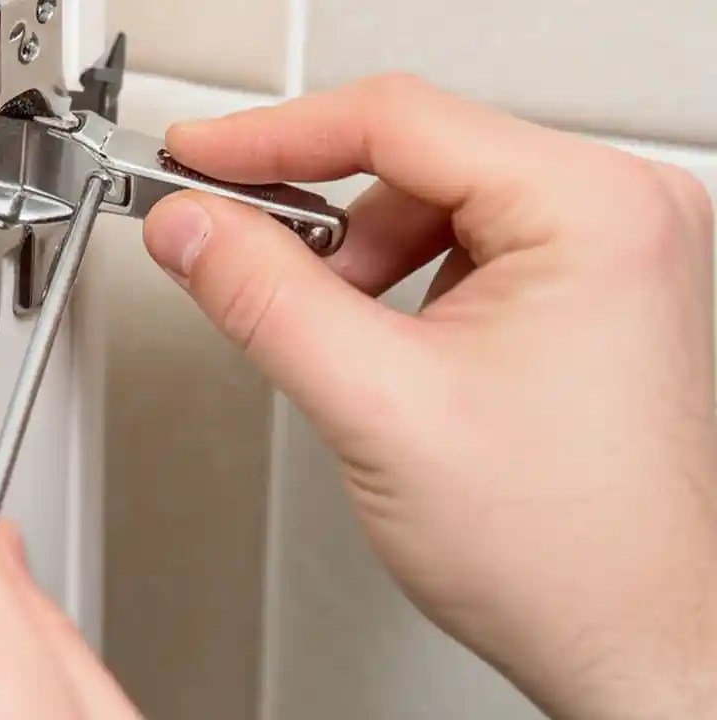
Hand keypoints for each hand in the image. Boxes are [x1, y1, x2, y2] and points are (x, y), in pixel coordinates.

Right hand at [143, 74, 716, 718]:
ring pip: (433, 203)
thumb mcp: (377, 405)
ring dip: (356, 255)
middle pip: (414, 158)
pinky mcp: (590, 294)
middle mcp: (618, 214)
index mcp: (592, 210)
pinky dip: (400, 282)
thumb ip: (263, 298)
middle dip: (313, 212)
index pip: (396, 121)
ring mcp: (611, 254)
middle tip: (233, 250)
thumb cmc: (566, 550)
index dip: (270, 137)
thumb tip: (193, 229)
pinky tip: (382, 344)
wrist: (632, 642)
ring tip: (328, 330)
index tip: (196, 156)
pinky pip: (466, 247)